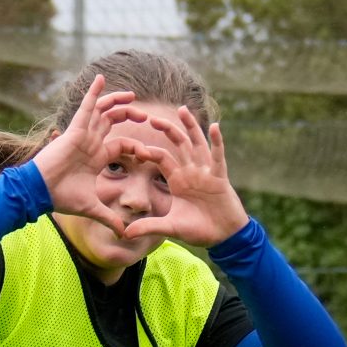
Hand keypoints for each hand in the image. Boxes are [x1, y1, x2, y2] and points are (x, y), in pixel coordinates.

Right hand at [33, 75, 145, 235]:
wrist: (39, 192)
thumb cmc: (61, 198)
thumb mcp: (93, 208)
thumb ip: (109, 218)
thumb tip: (125, 234)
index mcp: (96, 157)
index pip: (121, 145)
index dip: (136, 147)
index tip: (148, 154)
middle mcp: (91, 142)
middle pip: (113, 122)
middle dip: (130, 116)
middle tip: (146, 116)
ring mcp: (83, 134)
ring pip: (103, 111)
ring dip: (118, 102)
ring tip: (133, 97)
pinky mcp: (75, 130)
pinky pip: (87, 106)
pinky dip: (93, 92)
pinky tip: (101, 78)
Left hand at [118, 109, 248, 248]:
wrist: (222, 236)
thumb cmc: (198, 229)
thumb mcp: (170, 227)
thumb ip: (148, 227)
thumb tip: (125, 234)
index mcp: (177, 179)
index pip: (161, 158)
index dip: (149, 152)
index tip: (135, 148)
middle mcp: (190, 171)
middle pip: (177, 144)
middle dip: (166, 130)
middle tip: (151, 117)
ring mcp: (206, 171)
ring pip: (197, 143)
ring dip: (191, 126)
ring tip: (182, 109)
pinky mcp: (219, 176)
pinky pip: (218, 156)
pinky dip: (217, 142)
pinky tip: (214, 126)